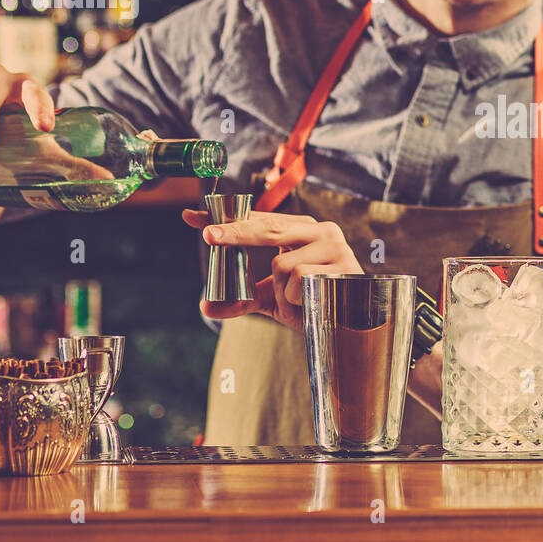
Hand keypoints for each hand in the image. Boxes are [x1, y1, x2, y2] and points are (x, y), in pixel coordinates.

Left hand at [182, 209, 362, 330]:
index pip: (258, 219)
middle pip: (268, 227)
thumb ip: (242, 298)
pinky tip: (312, 301)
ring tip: (298, 300)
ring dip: (281, 291)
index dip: (226, 218)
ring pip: (282, 264)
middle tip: (210, 236)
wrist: (350, 325)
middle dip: (236, 233)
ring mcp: (333, 245)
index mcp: (302, 229)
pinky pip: (299, 279)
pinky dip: (296, 297)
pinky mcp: (342, 264)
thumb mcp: (273, 299)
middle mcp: (319, 230)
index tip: (192, 216)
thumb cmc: (312, 302)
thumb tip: (206, 306)